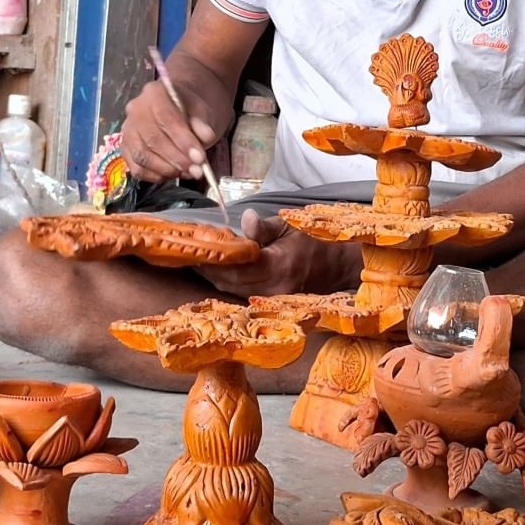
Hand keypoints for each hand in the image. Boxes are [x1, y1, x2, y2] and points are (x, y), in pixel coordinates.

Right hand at [121, 79, 221, 182]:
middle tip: (197, 170)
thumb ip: (202, 123)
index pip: (165, 118)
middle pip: (152, 139)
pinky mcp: (127, 149)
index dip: (183, 141)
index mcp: (154, 93)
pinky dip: (155, 176)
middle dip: (177, 159)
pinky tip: (173, 174)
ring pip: (142, 156)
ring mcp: (128, 130)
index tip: (199, 157)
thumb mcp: (203, 110)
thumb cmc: (193, 107)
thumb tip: (205, 138)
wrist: (185, 106)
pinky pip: (136, 168)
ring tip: (189, 172)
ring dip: (167, 169)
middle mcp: (135, 110)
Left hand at [202, 209, 361, 296]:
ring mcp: (271, 300)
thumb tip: (243, 219)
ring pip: (231, 290)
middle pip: (228, 280)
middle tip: (189, 251)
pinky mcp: (269, 305)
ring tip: (197, 259)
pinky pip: (239, 294)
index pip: (236, 263)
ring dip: (213, 275)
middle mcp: (273, 288)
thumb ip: (264, 228)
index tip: (196, 244)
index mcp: (279, 265)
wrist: (336, 268)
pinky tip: (214, 270)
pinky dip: (225, 282)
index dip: (214, 255)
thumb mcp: (290, 226)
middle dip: (207, 267)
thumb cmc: (313, 242)